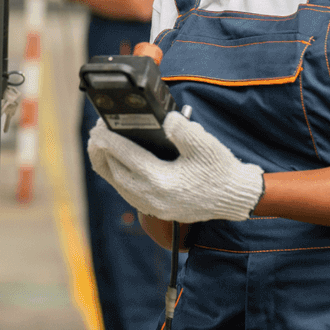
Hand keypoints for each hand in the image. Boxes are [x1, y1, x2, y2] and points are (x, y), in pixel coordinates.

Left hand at [86, 110, 263, 222]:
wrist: (233, 197)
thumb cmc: (220, 171)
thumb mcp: (205, 145)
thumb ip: (183, 129)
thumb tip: (165, 119)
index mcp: (161, 181)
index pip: (126, 156)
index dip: (109, 139)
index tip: (97, 126)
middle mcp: (151, 198)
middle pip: (114, 172)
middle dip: (102, 151)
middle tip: (96, 131)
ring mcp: (152, 207)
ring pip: (118, 185)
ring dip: (106, 165)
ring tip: (99, 146)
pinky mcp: (156, 210)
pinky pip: (127, 193)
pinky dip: (117, 177)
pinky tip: (116, 165)